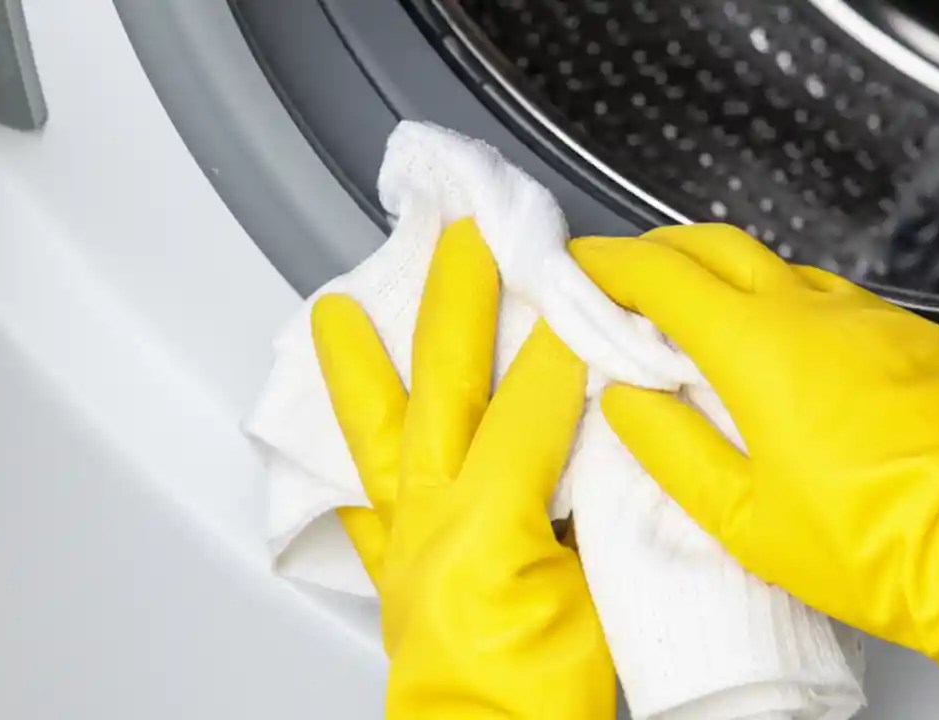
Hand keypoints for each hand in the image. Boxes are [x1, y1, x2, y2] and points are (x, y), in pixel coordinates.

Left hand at [313, 218, 615, 718]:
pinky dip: (347, 459)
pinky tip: (330, 430)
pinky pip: (358, 503)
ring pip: (373, 430)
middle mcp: (431, 517)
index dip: (561, 341)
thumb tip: (608, 438)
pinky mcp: (395, 569)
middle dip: (457, 303)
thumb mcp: (595, 593)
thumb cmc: (540, 696)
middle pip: (442, 386)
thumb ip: (599, 507)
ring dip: (359, 364)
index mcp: (488, 517)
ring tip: (332, 308)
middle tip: (466, 236)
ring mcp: (404, 540)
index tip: (582, 285)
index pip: (531, 402)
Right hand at [571, 223, 938, 703]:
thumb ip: (671, 447)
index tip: (576, 266)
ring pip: (775, 268)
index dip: (608, 264)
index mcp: (757, 346)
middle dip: (657, 251)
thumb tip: (627, 400)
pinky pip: (828, 300)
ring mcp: (870, 317)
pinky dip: (781, 307)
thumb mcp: (745, 518)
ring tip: (695, 325)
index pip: (661, 276)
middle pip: (715, 244)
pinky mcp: (914, 337)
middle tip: (622, 281)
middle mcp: (813, 311)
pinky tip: (779, 356)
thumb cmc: (880, 545)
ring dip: (722, 278)